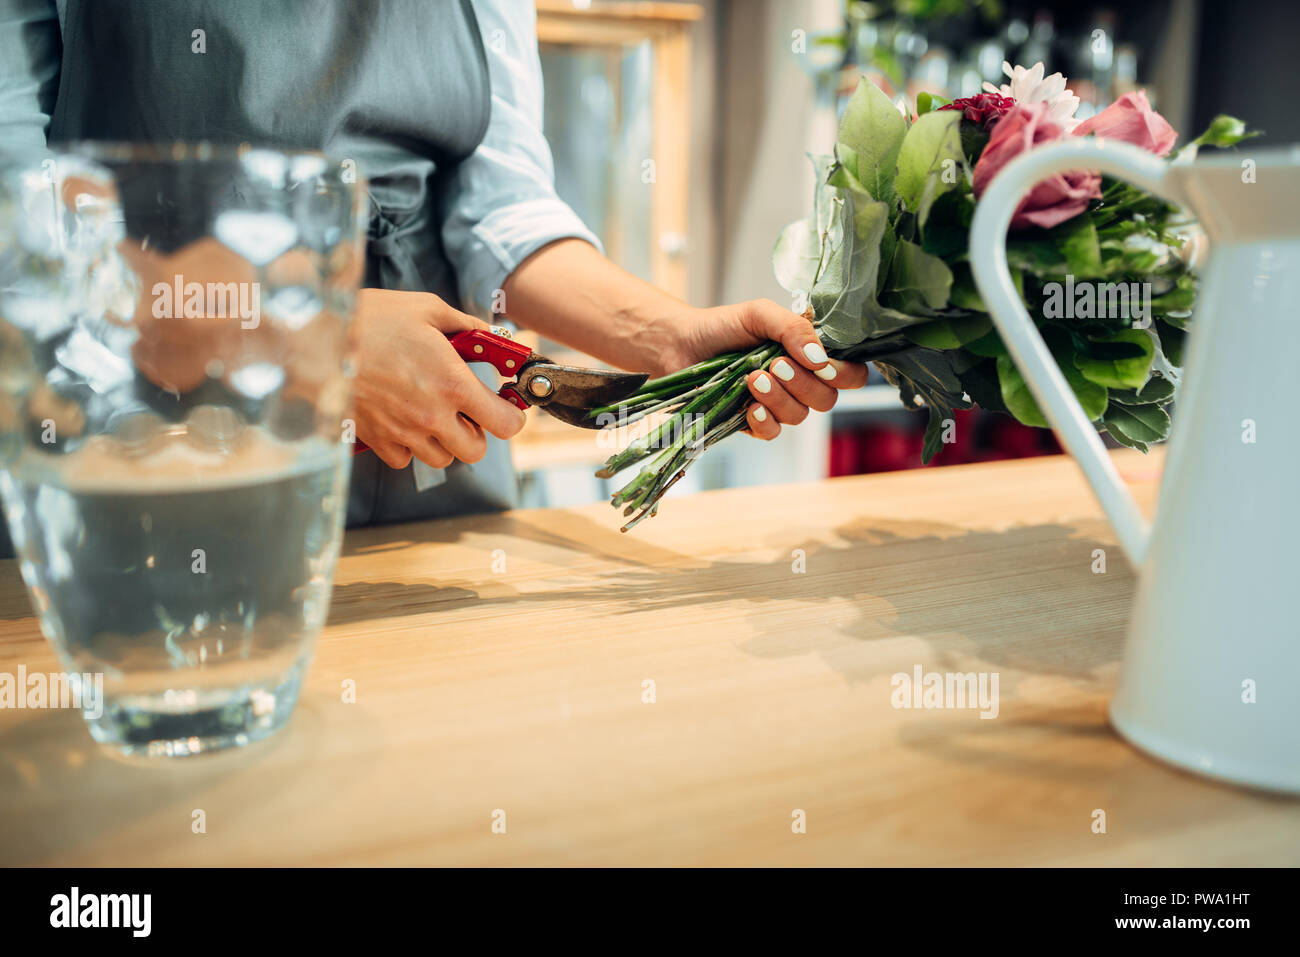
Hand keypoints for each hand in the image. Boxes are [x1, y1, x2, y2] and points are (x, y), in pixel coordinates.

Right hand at [351, 290, 525, 469]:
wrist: (316, 340)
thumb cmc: (370, 319)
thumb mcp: (427, 309)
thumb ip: (466, 325)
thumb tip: (490, 334)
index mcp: (453, 384)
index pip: (504, 423)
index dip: (510, 416)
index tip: (504, 406)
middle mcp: (432, 415)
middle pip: (475, 451)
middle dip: (477, 432)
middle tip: (465, 410)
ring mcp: (404, 432)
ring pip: (442, 459)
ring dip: (444, 441)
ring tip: (431, 414)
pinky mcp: (377, 441)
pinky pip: (405, 459)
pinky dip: (409, 446)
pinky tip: (403, 421)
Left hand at [666, 299, 868, 440]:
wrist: (679, 344)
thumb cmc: (723, 326)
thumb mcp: (760, 314)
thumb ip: (793, 328)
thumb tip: (819, 357)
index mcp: (808, 356)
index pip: (849, 375)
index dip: (843, 375)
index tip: (818, 364)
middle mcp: (799, 383)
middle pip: (826, 400)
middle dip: (803, 384)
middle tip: (775, 365)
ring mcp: (776, 405)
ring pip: (798, 416)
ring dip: (779, 398)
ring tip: (752, 378)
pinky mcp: (751, 422)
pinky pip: (772, 432)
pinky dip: (764, 421)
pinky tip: (750, 407)